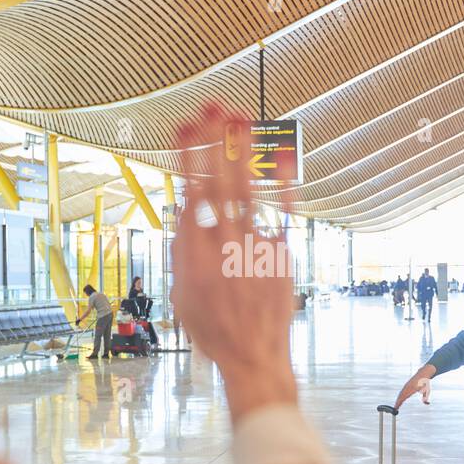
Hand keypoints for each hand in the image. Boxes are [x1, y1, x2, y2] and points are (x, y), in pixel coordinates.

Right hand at [171, 103, 295, 424]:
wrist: (253, 358)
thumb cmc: (213, 330)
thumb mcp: (181, 293)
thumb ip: (181, 253)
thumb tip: (183, 217)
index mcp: (191, 254)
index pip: (188, 190)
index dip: (187, 154)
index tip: (185, 124)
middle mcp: (222, 245)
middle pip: (217, 181)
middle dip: (213, 139)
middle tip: (211, 105)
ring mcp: (253, 248)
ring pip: (247, 189)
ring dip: (242, 150)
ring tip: (239, 117)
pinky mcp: (280, 255)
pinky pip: (282, 211)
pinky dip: (282, 181)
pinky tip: (281, 154)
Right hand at [395, 364, 436, 409]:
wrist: (422, 374)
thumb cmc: (425, 383)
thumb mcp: (427, 390)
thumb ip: (426, 398)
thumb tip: (427, 403)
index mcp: (412, 389)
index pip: (404, 397)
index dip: (399, 402)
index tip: (397, 407)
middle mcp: (407, 387)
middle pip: (400, 396)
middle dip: (397, 402)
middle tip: (395, 409)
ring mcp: (406, 386)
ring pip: (400, 394)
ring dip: (398, 400)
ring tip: (396, 406)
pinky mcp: (406, 385)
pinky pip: (402, 392)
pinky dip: (400, 396)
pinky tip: (399, 399)